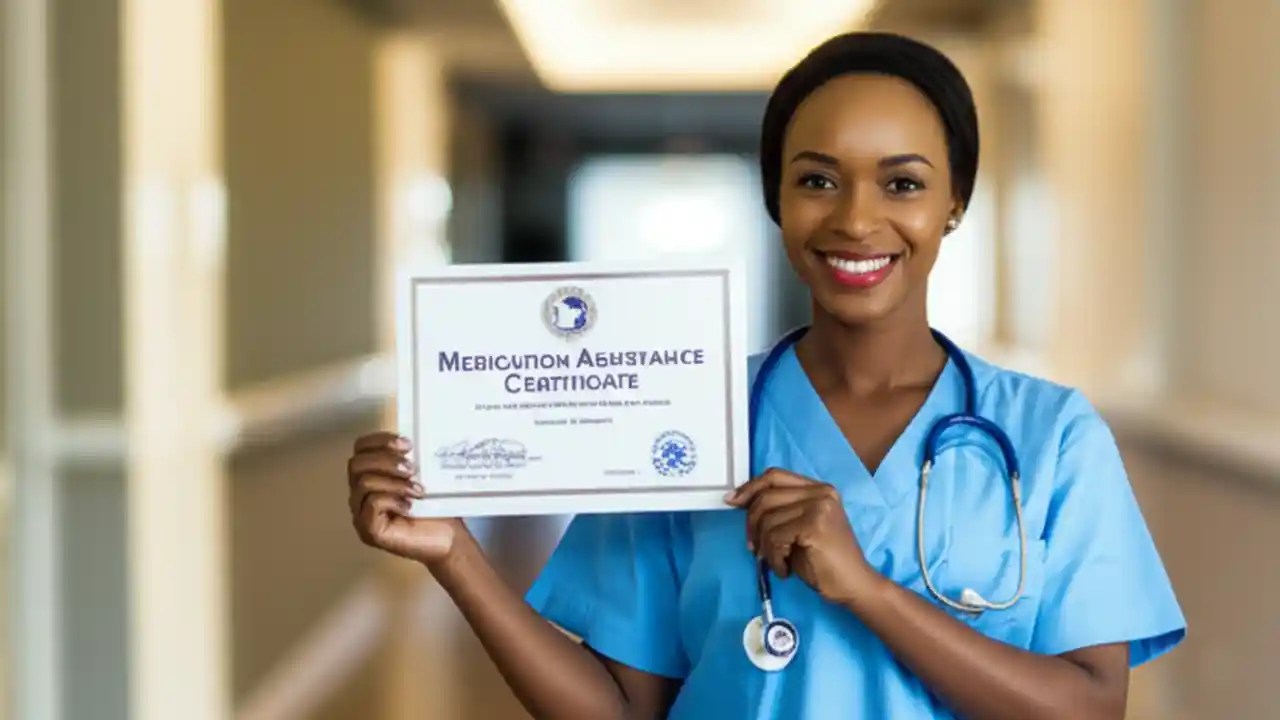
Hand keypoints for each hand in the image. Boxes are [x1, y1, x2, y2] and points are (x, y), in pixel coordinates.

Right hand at [347, 432, 465, 565]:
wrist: (447, 539)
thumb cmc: (435, 508)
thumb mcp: (422, 476)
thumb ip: (408, 459)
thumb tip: (407, 439)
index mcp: (371, 476)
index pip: (360, 448)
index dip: (380, 440)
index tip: (407, 444)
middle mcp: (360, 494)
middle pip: (356, 464)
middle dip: (386, 461)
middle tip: (412, 468)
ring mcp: (361, 514)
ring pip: (364, 483)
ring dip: (394, 482)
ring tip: (417, 490)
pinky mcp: (368, 530)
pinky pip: (371, 503)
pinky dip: (392, 499)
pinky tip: (410, 506)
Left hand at [726, 468, 878, 604]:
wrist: (854, 585)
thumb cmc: (825, 562)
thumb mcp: (798, 528)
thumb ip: (780, 511)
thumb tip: (742, 501)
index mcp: (818, 489)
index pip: (774, 476)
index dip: (750, 487)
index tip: (732, 501)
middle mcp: (821, 492)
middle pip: (766, 497)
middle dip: (751, 525)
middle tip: (754, 548)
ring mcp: (819, 507)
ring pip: (767, 520)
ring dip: (765, 547)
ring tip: (776, 561)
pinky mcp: (815, 525)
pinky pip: (775, 537)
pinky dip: (774, 558)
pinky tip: (785, 569)